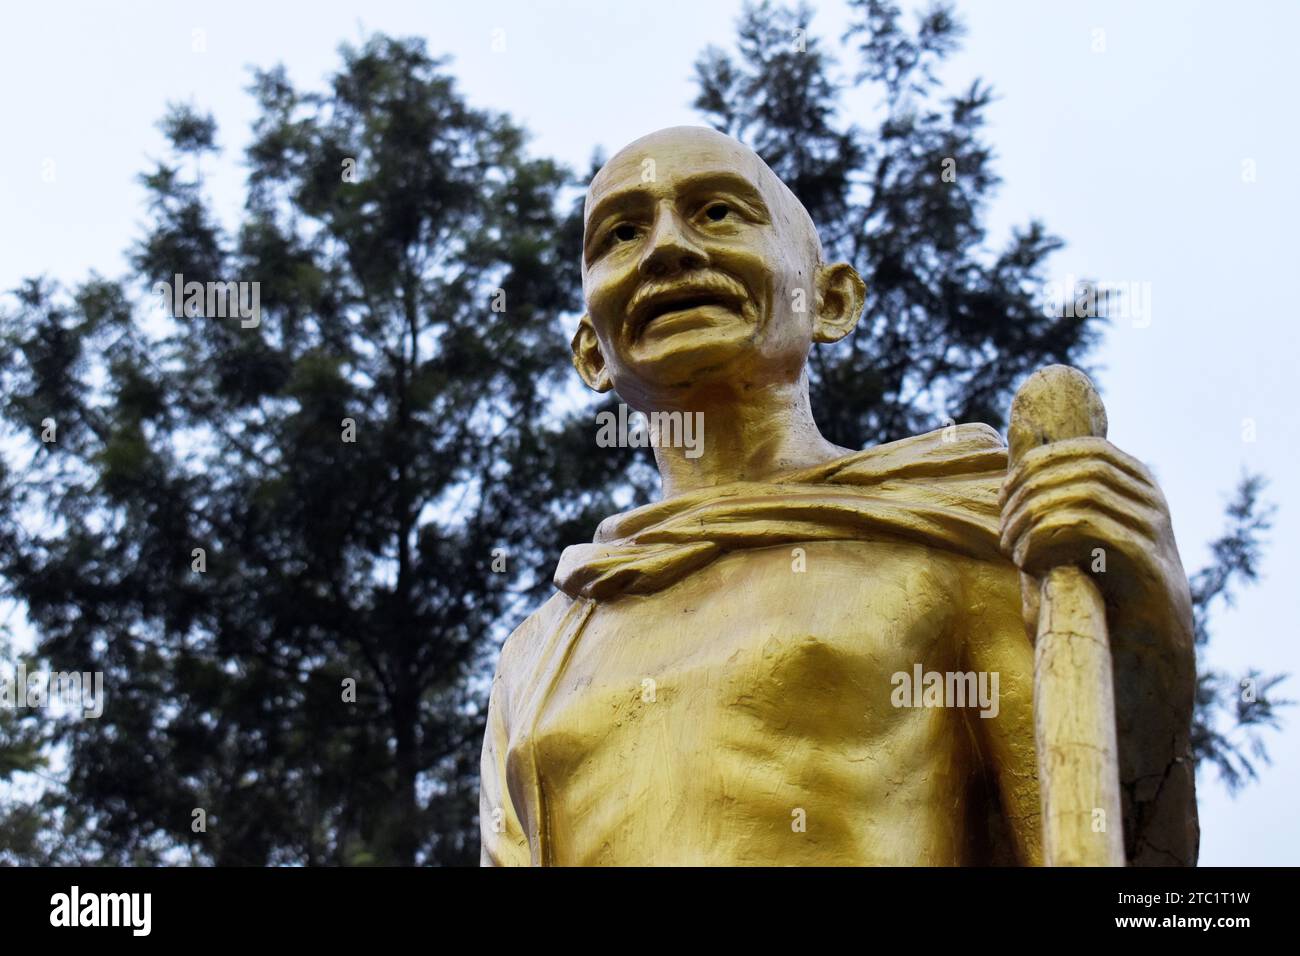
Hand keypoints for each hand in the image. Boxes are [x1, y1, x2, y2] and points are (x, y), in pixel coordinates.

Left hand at [998, 436, 1192, 651]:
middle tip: (1003, 529)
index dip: (1039, 463)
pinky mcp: (1146, 561)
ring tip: (1011, 550)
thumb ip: (1059, 499)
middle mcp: (1150, 500)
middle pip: (1080, 471)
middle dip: (1030, 494)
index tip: (1004, 494)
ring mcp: (1153, 529)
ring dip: (1033, 521)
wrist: (1146, 646)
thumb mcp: (1080, 535)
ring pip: (1082, 497)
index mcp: (1137, 484)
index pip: (1085, 449)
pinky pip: (1088, 529)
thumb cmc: (1101, 587)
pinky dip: (1046, 541)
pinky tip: (1029, 563)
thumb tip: (1012, 460)